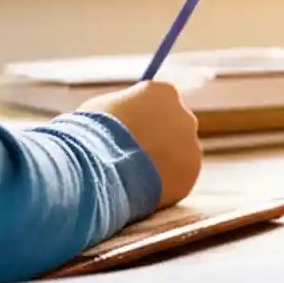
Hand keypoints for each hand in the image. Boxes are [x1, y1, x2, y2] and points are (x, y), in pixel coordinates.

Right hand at [80, 81, 202, 208]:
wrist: (97, 166)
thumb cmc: (92, 134)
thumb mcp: (104, 108)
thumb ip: (125, 109)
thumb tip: (126, 115)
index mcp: (164, 93)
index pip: (161, 103)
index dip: (145, 120)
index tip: (131, 133)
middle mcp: (184, 115)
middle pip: (175, 128)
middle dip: (159, 141)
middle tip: (134, 158)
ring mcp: (191, 144)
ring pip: (179, 155)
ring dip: (162, 165)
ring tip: (133, 178)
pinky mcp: (191, 173)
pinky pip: (178, 178)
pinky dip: (164, 185)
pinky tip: (142, 190)